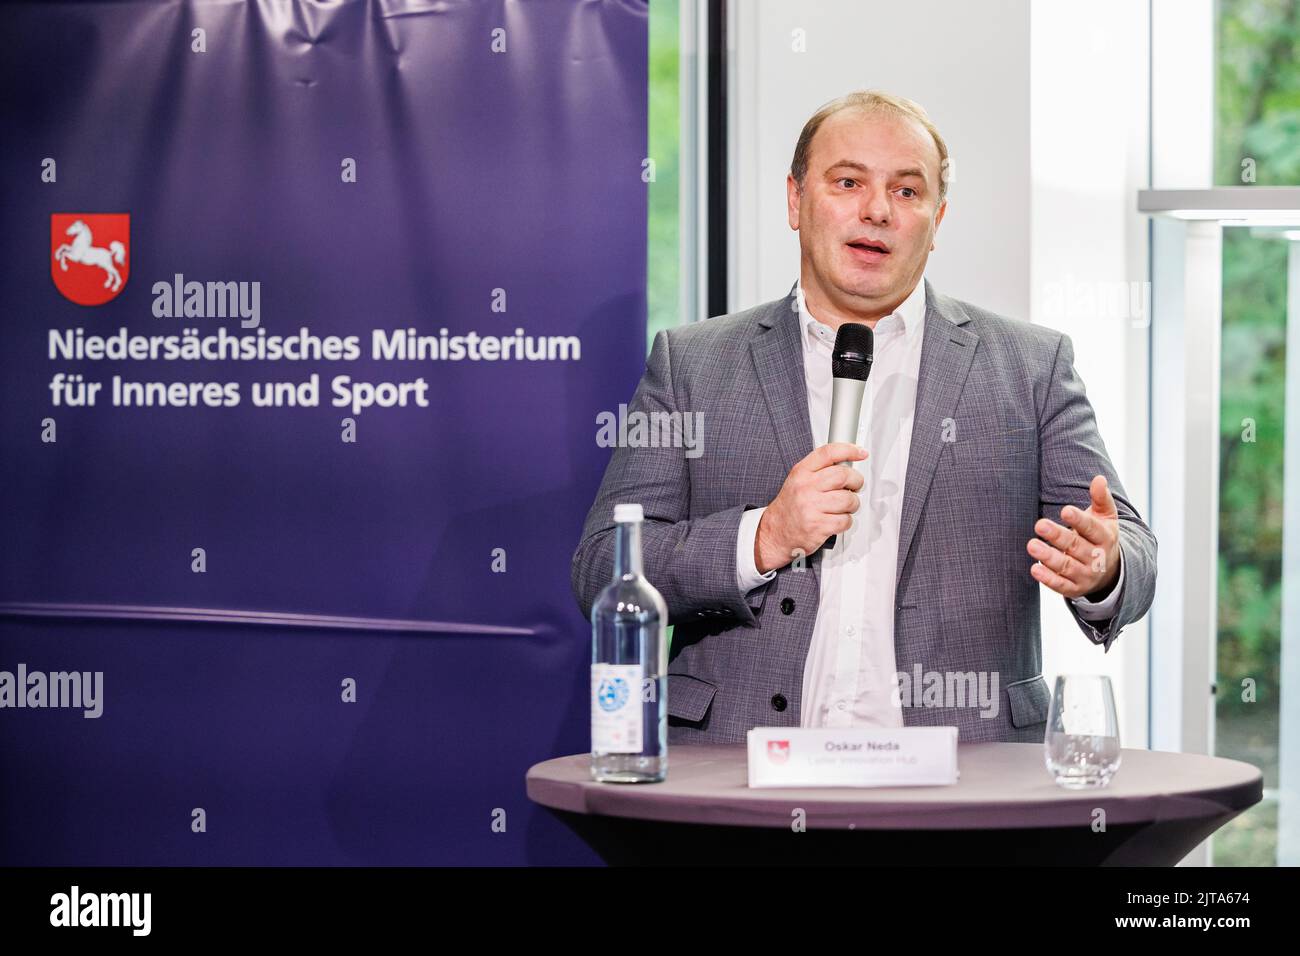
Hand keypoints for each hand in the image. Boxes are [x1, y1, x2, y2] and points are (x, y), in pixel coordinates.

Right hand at [755, 442, 865, 572]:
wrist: (775, 531)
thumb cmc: (790, 506)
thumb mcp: (798, 480)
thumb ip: (819, 470)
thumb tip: (847, 463)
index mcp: (801, 473)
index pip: (828, 453)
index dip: (849, 450)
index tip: (861, 452)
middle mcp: (805, 488)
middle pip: (843, 475)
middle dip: (856, 481)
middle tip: (854, 486)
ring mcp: (811, 507)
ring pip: (848, 499)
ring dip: (853, 504)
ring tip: (845, 506)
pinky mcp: (818, 526)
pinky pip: (845, 520)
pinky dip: (846, 521)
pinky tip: (837, 519)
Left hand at [1027, 474, 1120, 599]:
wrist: (1110, 570)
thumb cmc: (1101, 536)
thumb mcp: (1106, 517)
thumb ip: (1101, 499)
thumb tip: (1099, 479)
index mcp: (1105, 537)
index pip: (1092, 528)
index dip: (1079, 520)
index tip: (1065, 510)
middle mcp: (1097, 558)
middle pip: (1075, 546)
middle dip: (1057, 536)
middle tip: (1039, 524)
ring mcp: (1086, 575)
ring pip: (1066, 566)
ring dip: (1048, 557)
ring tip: (1031, 545)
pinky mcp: (1075, 588)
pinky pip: (1061, 585)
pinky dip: (1048, 579)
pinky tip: (1034, 569)